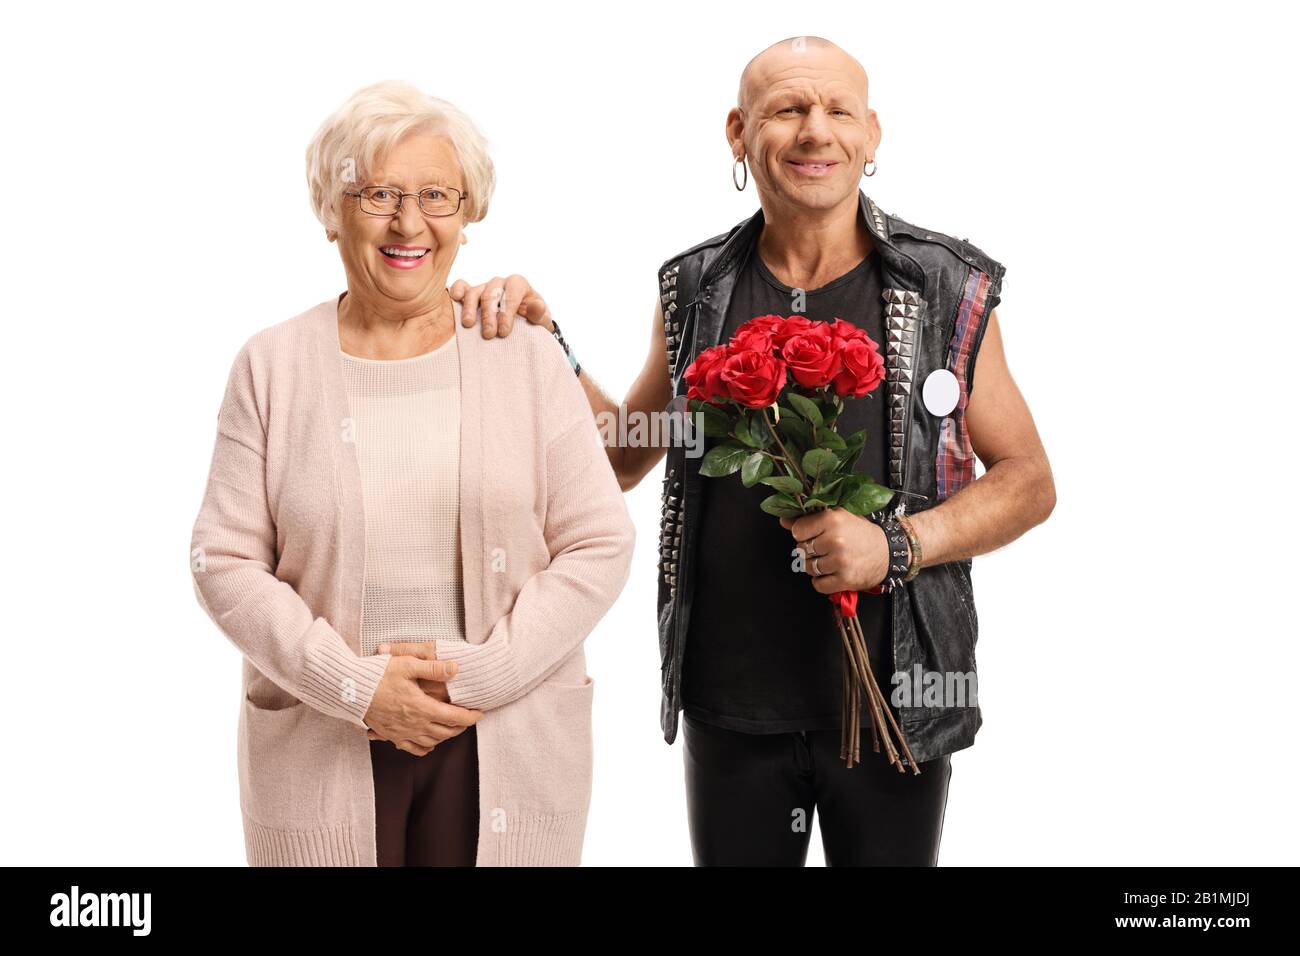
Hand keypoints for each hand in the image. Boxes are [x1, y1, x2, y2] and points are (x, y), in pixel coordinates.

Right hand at [363, 649, 482, 755]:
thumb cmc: (378, 675)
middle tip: (468, 719)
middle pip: (446, 732)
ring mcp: (402, 732)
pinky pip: (413, 748)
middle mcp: (415, 724)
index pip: (455, 717)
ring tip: (453, 728)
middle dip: (461, 727)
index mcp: (422, 707)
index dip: (471, 716)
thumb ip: (434, 667)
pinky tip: (430, 743)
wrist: (350, 691)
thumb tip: (456, 668)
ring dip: (446, 736)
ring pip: (432, 742)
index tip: (480, 713)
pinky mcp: (391, 735)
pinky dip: (425, 747)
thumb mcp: (408, 665)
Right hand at [449, 274, 551, 337]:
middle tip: (488, 334)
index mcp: (518, 285)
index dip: (507, 312)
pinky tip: (455, 299)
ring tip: (469, 324)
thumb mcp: (541, 320)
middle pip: (491, 293)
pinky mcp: (471, 292)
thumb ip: (540, 313)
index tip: (504, 332)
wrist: (523, 323)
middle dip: (489, 315)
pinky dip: (457, 290)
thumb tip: (537, 305)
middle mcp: (500, 283)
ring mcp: (484, 287)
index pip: (511, 294)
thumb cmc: (532, 321)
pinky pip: (462, 286)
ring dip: (470, 307)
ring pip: (475, 291)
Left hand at [779, 508, 890, 593]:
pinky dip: (822, 582)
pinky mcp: (844, 579)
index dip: (803, 534)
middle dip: (809, 551)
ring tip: (830, 560)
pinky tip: (832, 573)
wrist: (888, 551)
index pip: (798, 531)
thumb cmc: (861, 533)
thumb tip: (783, 520)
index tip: (813, 535)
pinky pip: (817, 585)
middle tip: (825, 549)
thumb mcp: (838, 517)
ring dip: (815, 567)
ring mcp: (839, 561)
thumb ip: (809, 519)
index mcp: (832, 519)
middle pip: (801, 550)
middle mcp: (835, 540)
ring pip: (808, 568)